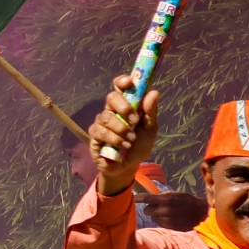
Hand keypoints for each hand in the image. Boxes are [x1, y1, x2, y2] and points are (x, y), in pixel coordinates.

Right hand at [90, 74, 158, 196]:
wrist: (128, 167)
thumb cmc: (138, 145)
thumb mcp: (149, 130)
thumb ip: (150, 112)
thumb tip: (154, 92)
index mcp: (124, 105)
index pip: (119, 87)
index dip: (122, 81)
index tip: (129, 82)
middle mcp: (111, 110)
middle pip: (111, 97)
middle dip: (124, 107)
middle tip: (135, 120)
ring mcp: (100, 122)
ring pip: (107, 116)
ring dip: (122, 129)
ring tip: (131, 139)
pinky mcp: (94, 135)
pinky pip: (102, 132)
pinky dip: (115, 139)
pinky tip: (123, 145)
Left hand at [134, 191, 208, 230]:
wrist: (202, 214)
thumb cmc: (187, 201)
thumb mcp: (175, 194)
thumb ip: (162, 196)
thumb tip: (149, 198)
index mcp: (165, 199)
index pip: (146, 198)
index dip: (138, 198)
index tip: (132, 198)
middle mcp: (164, 210)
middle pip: (146, 210)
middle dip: (150, 208)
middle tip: (157, 206)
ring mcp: (166, 220)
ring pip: (152, 218)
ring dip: (156, 215)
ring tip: (166, 213)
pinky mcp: (170, 227)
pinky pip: (159, 224)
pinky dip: (162, 221)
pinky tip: (170, 218)